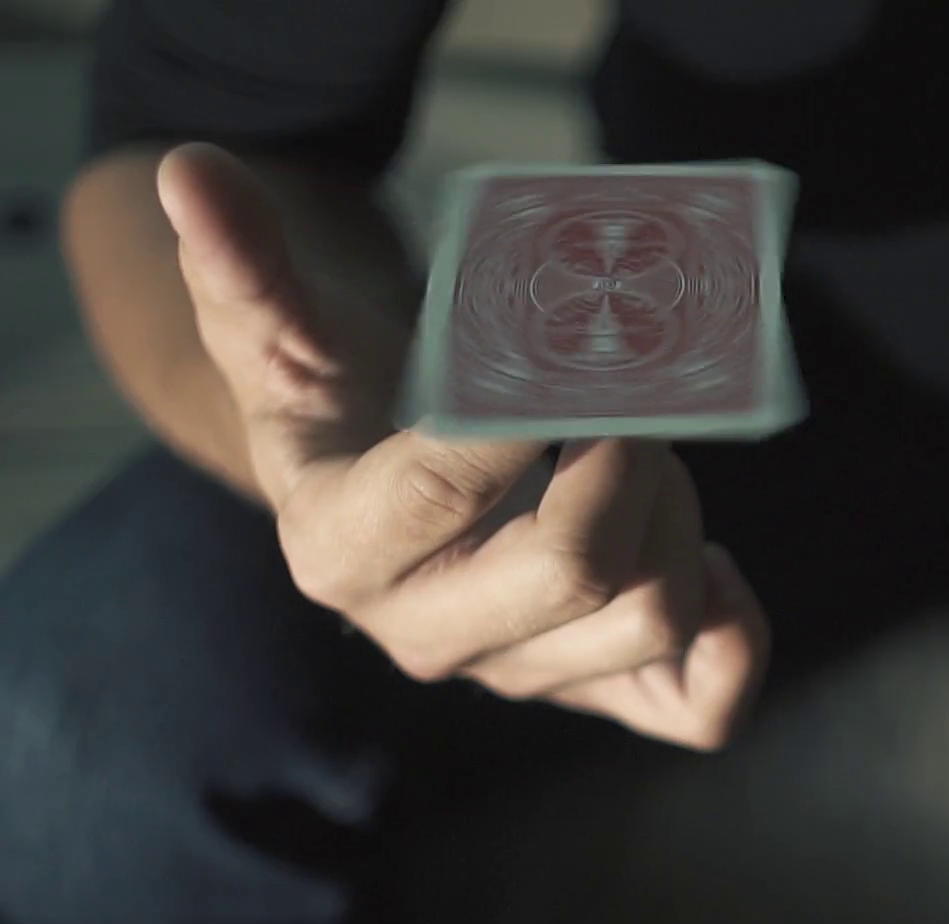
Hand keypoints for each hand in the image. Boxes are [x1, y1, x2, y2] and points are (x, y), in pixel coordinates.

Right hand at [157, 143, 768, 749]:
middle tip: (632, 394)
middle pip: (575, 570)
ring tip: (643, 451)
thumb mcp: (286, 330)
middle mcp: (426, 635)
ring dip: (677, 511)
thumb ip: (246, 264)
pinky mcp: (597, 692)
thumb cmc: (346, 393)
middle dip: (628, 458)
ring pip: (653, 613)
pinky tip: (713, 556)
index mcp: (340, 551)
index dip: (530, 406)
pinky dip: (734, 632)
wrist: (386, 479)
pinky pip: (702, 706)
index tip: (573, 348)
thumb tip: (195, 173)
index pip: (447, 487)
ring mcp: (518, 674)